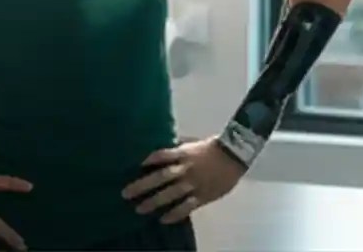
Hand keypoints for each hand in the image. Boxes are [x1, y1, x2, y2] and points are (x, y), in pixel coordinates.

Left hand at [121, 137, 243, 223]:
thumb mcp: (194, 143)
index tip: (135, 167)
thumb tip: (164, 145)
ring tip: (139, 209)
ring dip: (153, 202)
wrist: (236, 155)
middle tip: (126, 193)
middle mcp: (185, 169)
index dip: (148, 161)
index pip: (162, 156)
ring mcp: (193, 183)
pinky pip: (186, 206)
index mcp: (184, 153)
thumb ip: (179, 146)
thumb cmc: (214, 148)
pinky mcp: (202, 195)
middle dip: (142, 186)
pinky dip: (174, 213)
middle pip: (160, 178)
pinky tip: (163, 219)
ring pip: (170, 194)